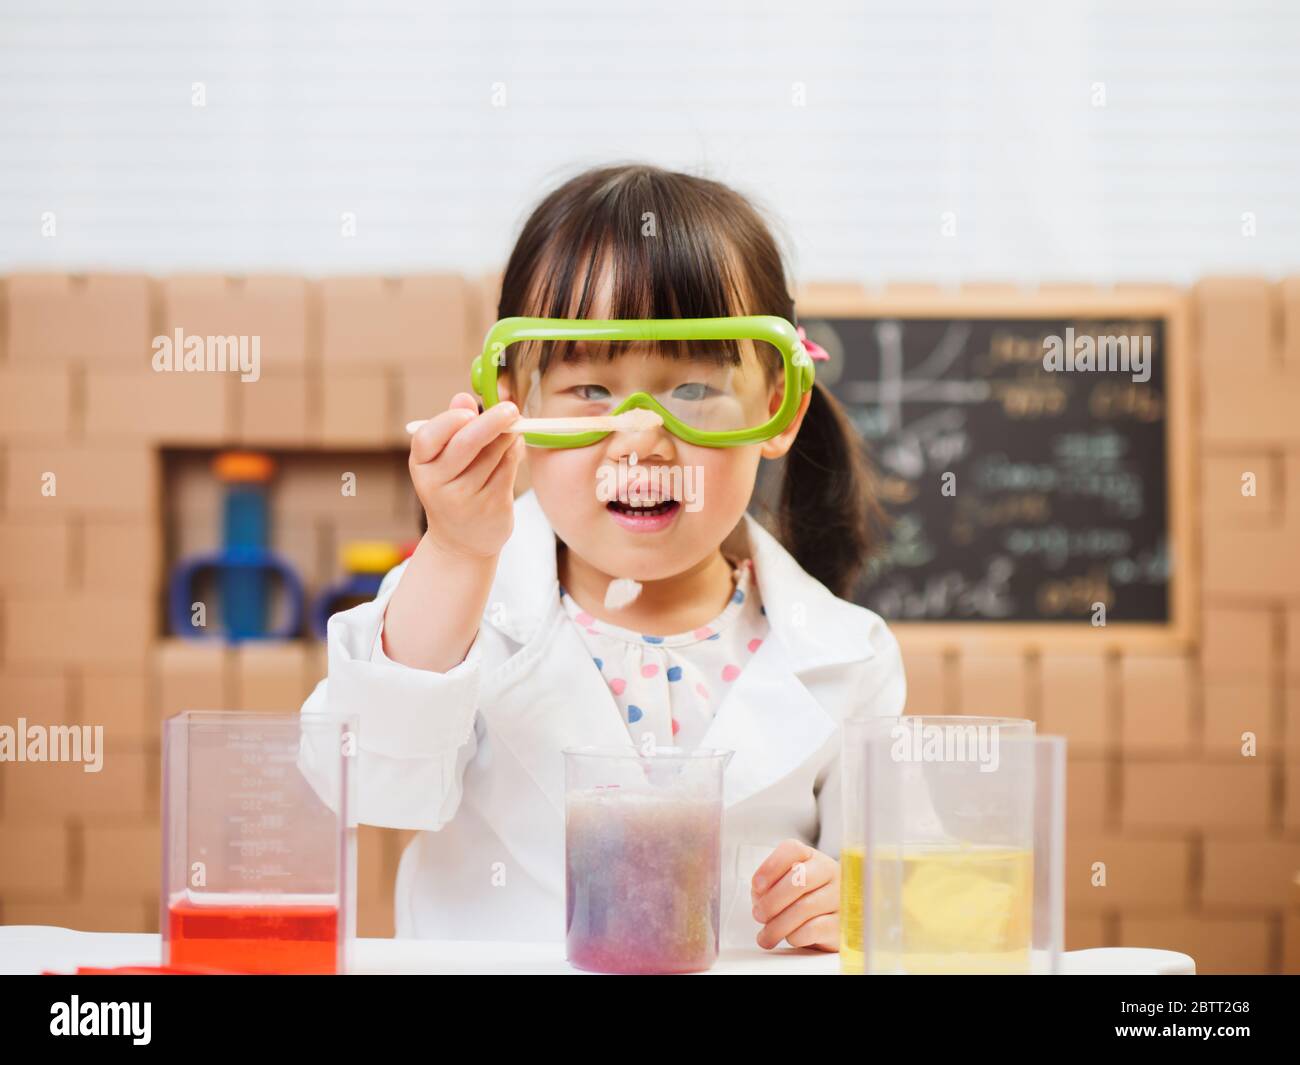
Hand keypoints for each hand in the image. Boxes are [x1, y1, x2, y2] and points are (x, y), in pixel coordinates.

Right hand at [409, 392, 523, 560]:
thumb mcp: (444, 460)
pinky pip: (508, 470)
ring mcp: (464, 500)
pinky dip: (515, 452)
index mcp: (421, 466)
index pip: (427, 438)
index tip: (470, 411)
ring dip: (508, 435)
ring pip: (492, 455)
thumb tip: (464, 398)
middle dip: (491, 422)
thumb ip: (454, 428)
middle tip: (511, 408)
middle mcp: (437, 485)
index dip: (449, 421)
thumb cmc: (453, 487)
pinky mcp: (491, 507)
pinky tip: (516, 445)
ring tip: (514, 425)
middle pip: (465, 445)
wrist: (461, 542)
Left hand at [750, 839, 839, 951]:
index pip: (793, 849)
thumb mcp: (785, 888)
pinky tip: (790, 938)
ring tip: (766, 936)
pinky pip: (814, 929)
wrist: (832, 925)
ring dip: (778, 925)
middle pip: (800, 879)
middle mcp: (830, 872)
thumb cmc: (804, 902)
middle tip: (758, 915)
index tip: (756, 886)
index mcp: (813, 858)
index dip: (771, 867)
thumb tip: (760, 898)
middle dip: (772, 901)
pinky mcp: (844, 924)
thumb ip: (770, 888)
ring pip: (805, 907)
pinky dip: (795, 936)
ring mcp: (841, 897)